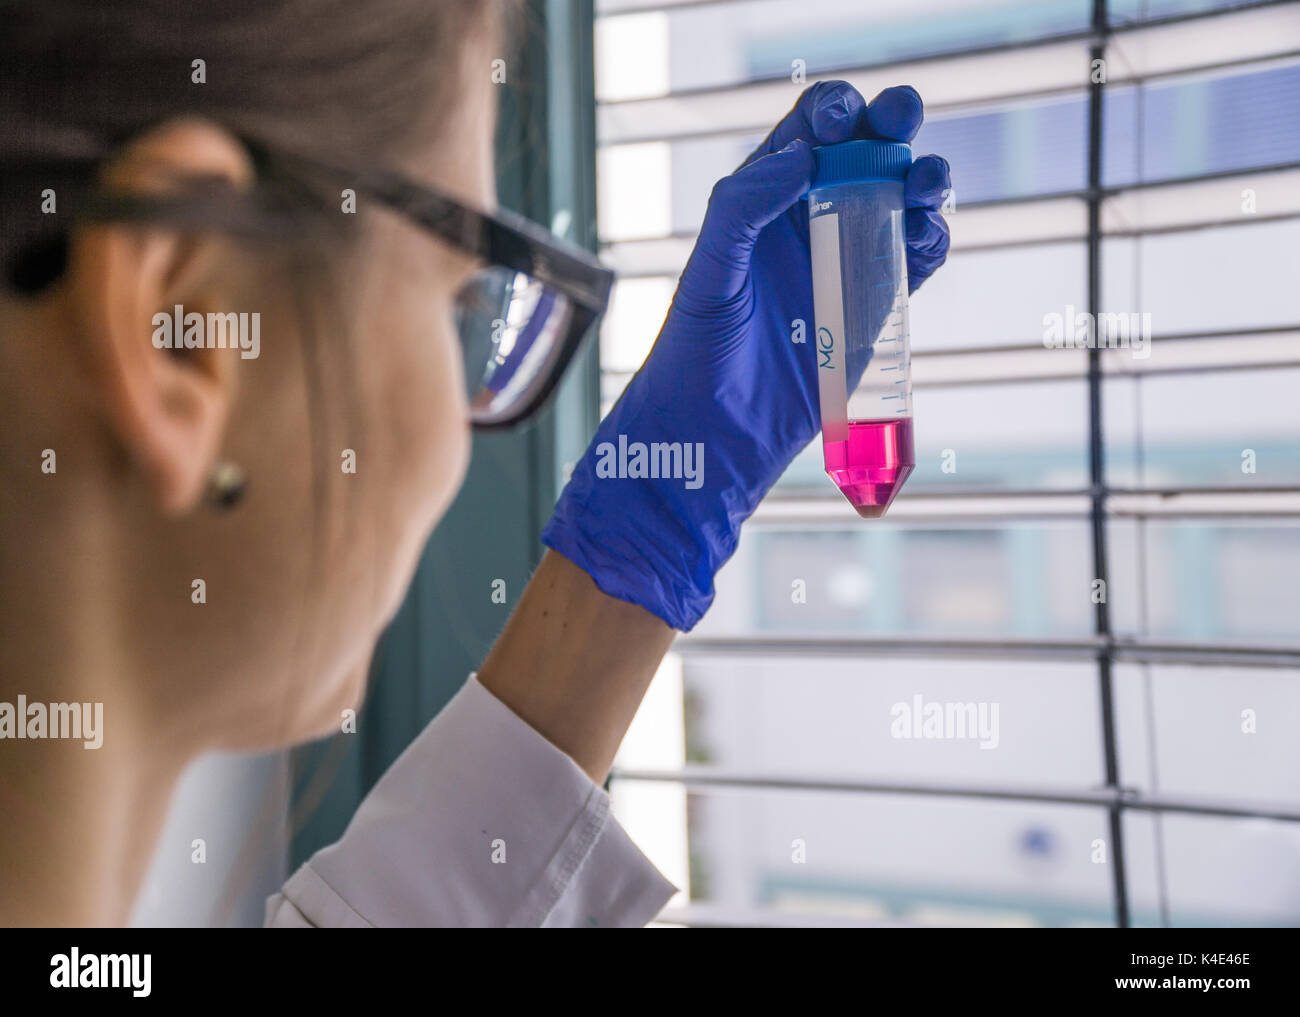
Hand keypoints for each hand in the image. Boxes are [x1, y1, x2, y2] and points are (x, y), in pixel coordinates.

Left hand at [542, 81, 950, 630]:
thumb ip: (744, 207)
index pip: (809, 131)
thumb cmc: (696, 348)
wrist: (714, 431)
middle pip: (866, 152)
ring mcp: (846, 260)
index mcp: (766, 198)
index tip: (842, 120)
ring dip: (924, 180)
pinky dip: (932, 239)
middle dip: (892, 124)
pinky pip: (914, 260)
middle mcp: (810, 220)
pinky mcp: (874, 306)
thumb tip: (805, 157)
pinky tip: (929, 232)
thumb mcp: (709, 270)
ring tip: (929, 183)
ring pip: (900, 201)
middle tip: (903, 119)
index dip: (834, 110)